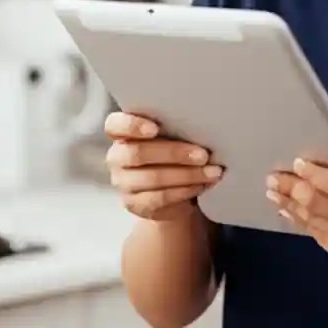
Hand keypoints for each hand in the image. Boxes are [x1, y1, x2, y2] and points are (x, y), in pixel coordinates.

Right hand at [104, 112, 223, 221]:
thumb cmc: (173, 151)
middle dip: (174, 153)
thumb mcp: (171, 135)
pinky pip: (160, 198)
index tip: (155, 128)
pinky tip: (203, 185)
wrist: (172, 190)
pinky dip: (185, 190)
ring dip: (187, 175)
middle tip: (204, 155)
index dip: (132, 125)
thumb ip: (175, 127)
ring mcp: (123, 183)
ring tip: (212, 172)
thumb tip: (203, 123)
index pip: (115, 125)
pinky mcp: (135, 204)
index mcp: (121, 132)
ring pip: (152, 178)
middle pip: (138, 153)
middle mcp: (117, 157)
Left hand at [267, 159, 327, 282]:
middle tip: (275, 175)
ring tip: (274, 189)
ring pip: (310, 219)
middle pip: (317, 203)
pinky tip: (288, 208)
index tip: (297, 161)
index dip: (312, 173)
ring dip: (288, 203)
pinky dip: (298, 219)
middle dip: (292, 187)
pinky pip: (314, 233)